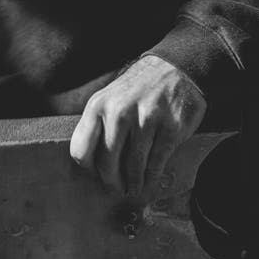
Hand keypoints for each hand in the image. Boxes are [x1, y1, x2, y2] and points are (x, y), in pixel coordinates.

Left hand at [70, 55, 206, 199]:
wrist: (177, 68)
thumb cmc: (138, 90)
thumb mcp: (110, 98)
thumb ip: (98, 126)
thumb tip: (92, 165)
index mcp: (97, 106)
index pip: (81, 150)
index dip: (87, 169)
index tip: (95, 176)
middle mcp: (119, 112)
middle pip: (107, 163)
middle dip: (112, 183)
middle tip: (116, 191)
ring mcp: (146, 119)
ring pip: (134, 166)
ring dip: (133, 183)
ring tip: (133, 191)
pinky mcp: (170, 128)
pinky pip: (156, 162)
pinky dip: (152, 177)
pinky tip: (149, 182)